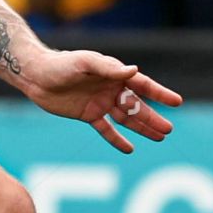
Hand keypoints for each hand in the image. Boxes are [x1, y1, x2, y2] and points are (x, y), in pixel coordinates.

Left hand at [21, 49, 181, 152]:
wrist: (35, 75)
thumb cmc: (60, 64)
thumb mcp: (84, 63)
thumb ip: (108, 68)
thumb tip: (134, 71)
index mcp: (113, 74)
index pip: (142, 85)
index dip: (159, 93)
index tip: (177, 102)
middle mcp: (110, 88)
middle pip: (137, 106)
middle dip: (152, 118)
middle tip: (168, 130)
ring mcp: (100, 102)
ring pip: (125, 119)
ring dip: (141, 128)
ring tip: (159, 138)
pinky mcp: (87, 114)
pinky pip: (106, 129)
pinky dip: (116, 139)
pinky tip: (130, 149)